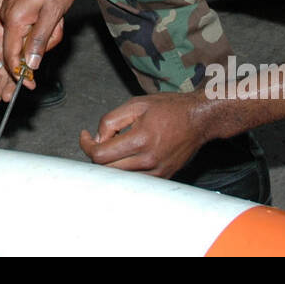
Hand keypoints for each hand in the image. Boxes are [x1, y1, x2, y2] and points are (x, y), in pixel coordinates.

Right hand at [0, 0, 76, 81]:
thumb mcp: (53, 14)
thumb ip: (40, 40)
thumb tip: (31, 64)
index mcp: (13, 18)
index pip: (10, 53)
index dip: (19, 72)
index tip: (29, 84)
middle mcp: (7, 15)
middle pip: (22, 46)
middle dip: (42, 43)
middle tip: (57, 28)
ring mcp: (12, 9)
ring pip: (28, 36)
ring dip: (45, 33)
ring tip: (56, 16)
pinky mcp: (17, 6)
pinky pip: (28, 25)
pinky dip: (42, 24)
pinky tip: (52, 13)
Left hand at [78, 91, 210, 177]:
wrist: (199, 119)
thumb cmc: (169, 108)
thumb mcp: (136, 104)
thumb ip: (111, 121)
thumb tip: (97, 139)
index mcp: (141, 140)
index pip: (101, 155)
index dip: (86, 146)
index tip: (85, 136)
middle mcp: (149, 160)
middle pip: (107, 170)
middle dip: (97, 154)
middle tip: (100, 140)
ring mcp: (157, 172)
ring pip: (120, 177)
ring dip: (111, 163)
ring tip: (116, 145)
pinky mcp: (163, 177)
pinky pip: (135, 179)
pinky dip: (126, 169)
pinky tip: (128, 154)